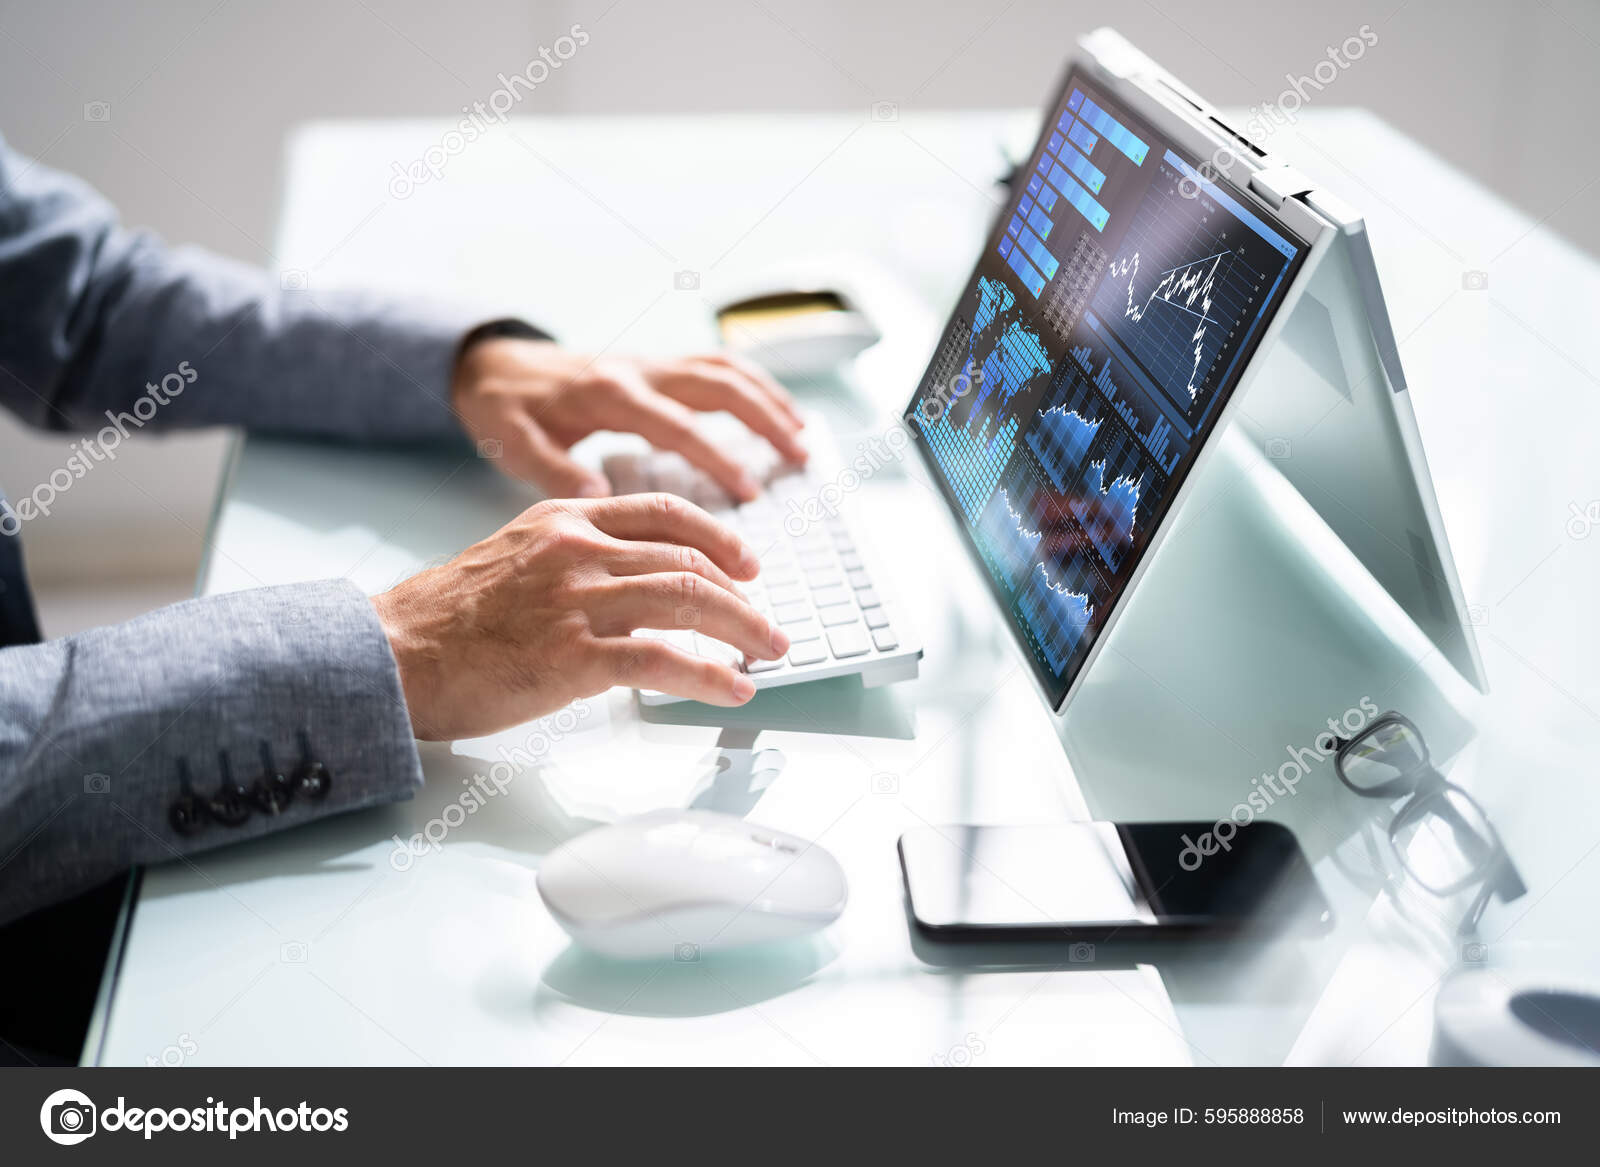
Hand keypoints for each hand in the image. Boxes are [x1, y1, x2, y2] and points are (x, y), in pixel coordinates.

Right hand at [370, 494, 789, 739]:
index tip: (746, 562)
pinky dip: (708, 674)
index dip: (717, 536)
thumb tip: (631, 587)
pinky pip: (662, 660)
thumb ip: (571, 559)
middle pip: (687, 558)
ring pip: (687, 599)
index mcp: (562, 519)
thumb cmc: (445, 621)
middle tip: (768, 623)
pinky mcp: (573, 655)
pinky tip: (730, 688)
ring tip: (768, 654)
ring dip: (741, 628)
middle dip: (741, 593)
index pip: (662, 512)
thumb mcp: (512, 559)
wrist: (391, 657)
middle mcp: (576, 548)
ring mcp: (576, 599)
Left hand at [452, 338, 806, 500]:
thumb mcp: (511, 441)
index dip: (718, 458)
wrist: (493, 361)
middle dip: (764, 419)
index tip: (750, 492)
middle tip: (800, 457)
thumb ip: (550, 469)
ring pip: (725, 369)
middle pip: (718, 385)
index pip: (678, 426)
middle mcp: (639, 371)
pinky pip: (715, 367)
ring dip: (769, 398)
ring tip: (803, 435)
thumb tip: (596, 493)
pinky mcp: (657, 365)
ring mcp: (651, 364)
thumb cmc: (506, 408)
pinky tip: (776, 411)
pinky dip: (753, 385)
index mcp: (610, 395)